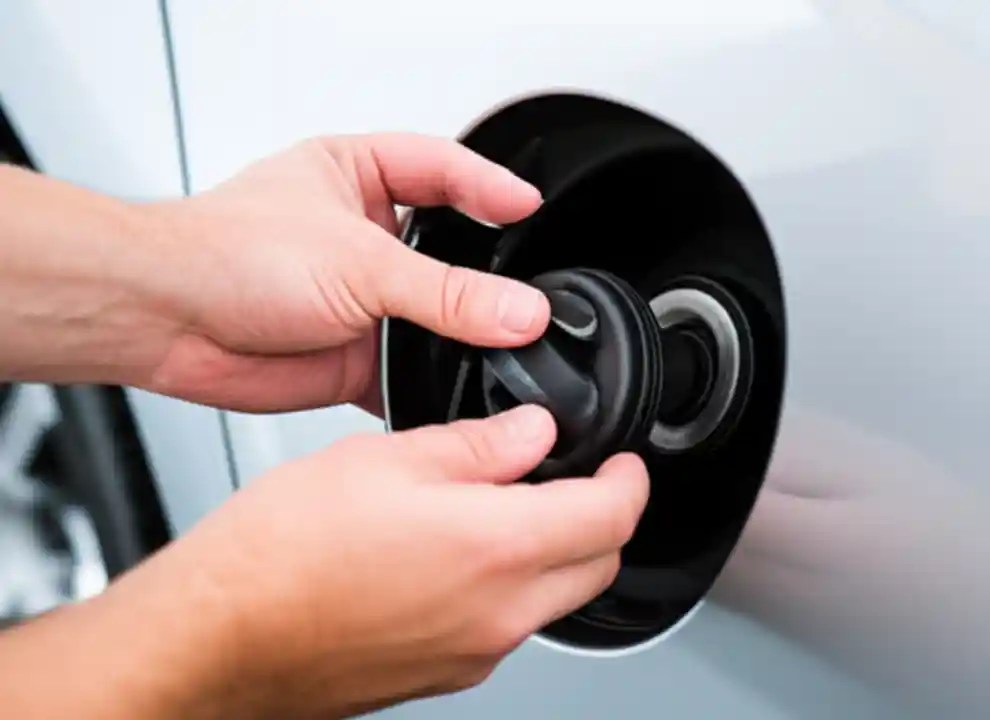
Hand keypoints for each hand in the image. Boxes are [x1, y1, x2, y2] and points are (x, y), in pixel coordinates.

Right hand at [3, 405, 648, 718]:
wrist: (217, 639)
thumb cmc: (279, 554)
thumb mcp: (383, 460)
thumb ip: (476, 446)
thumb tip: (532, 434)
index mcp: (496, 548)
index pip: (612, 515)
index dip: (630, 479)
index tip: (623, 460)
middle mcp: (498, 614)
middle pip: (597, 566)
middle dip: (603, 518)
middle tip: (577, 479)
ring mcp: (473, 653)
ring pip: (553, 599)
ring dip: (553, 553)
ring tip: (504, 506)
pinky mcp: (443, 675)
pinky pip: (505, 626)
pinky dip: (508, 587)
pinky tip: (456, 553)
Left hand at [139, 133, 548, 412]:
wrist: (166, 322)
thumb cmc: (224, 255)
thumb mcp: (358, 261)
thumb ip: (446, 292)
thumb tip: (518, 310)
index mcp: (357, 175)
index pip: (444, 169)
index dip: (491, 187)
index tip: (532, 209)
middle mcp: (362, 235)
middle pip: (450, 249)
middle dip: (486, 273)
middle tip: (529, 290)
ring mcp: (361, 297)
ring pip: (436, 317)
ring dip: (462, 336)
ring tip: (502, 347)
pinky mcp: (355, 354)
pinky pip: (413, 371)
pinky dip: (434, 384)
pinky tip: (457, 389)